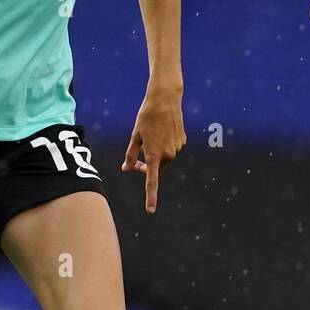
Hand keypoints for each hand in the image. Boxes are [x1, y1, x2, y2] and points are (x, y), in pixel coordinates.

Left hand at [121, 84, 185, 213]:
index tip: (151, 210)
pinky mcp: (183, 142)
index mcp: (154, 155)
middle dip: (145, 167)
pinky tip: (160, 131)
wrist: (166, 99)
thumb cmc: (146, 116)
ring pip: (164, 159)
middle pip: (156, 168)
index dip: (150, 196)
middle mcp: (168, 154)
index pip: (152, 180)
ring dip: (155, 155)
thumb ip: (131, 155)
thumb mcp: (135, 135)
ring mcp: (178, 148)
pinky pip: (171, 149)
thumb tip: (126, 169)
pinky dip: (164, 145)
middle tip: (134, 161)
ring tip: (149, 137)